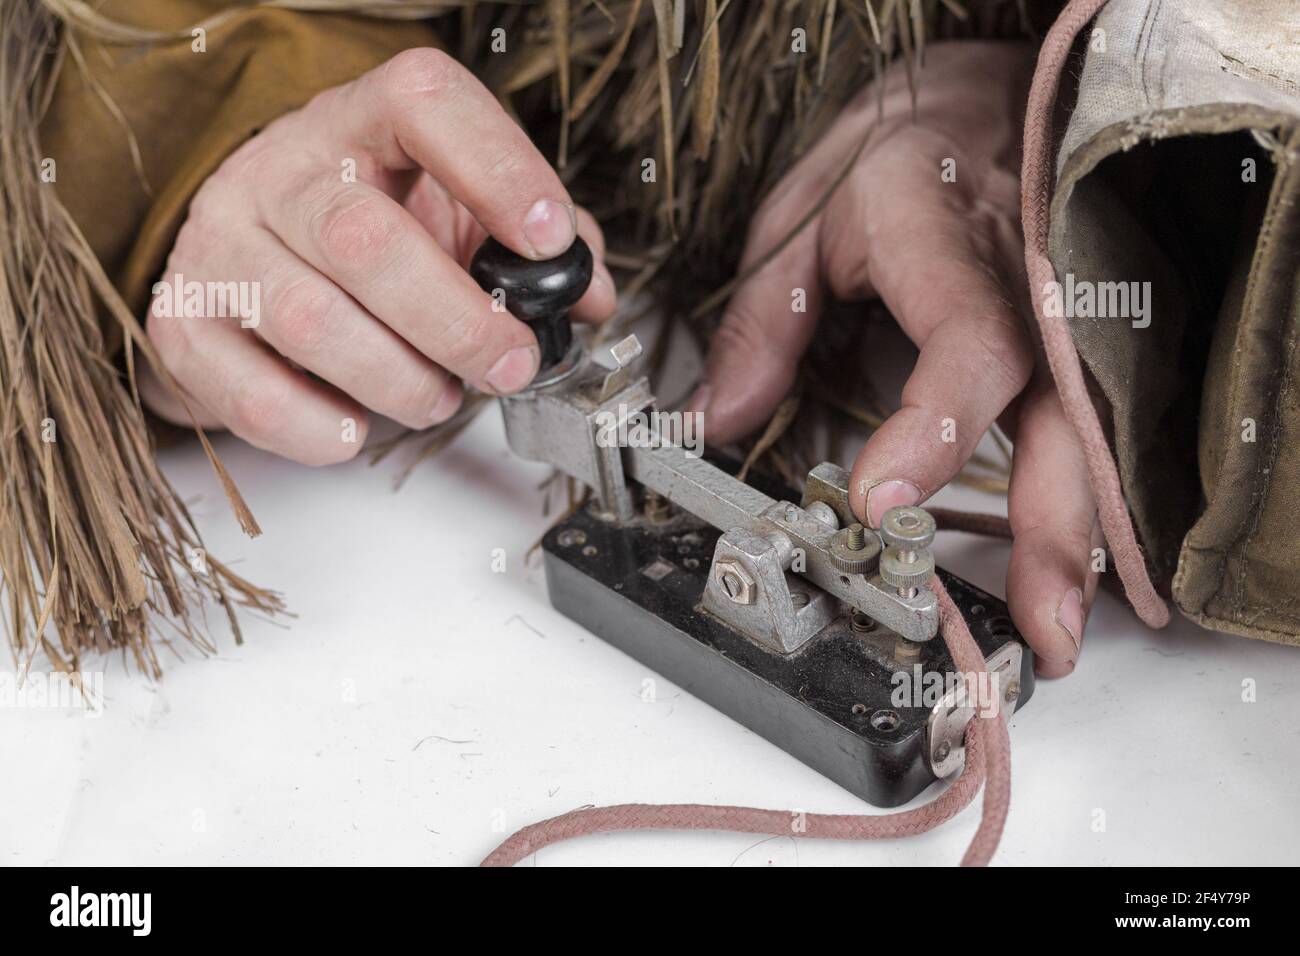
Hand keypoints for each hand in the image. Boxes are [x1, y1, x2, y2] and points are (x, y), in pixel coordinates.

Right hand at [141, 48, 615, 464]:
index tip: (550, 241)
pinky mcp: (183, 323)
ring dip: (399, 381)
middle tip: (510, 364)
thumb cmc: (369, 232)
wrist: (250, 256)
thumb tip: (590, 296)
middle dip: (458, 321)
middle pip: (366, 238)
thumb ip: (531, 246)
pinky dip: (320, 427)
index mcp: (361, 125)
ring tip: (437, 396)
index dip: (499, 171)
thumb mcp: (453, 213)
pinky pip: (251, 393)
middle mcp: (282, 173)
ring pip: (313, 321)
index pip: (425, 106)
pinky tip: (356, 426)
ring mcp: (221, 243)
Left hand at [689, 42, 1094, 676]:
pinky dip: (1077, 498)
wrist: (982, 104)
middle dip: (1048, 522)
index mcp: (944, 237)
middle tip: (1036, 623)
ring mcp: (1063, 311)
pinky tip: (1064, 563)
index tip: (882, 498)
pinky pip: (1085, 423)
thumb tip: (709, 422)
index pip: (965, 340)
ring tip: (1055, 627)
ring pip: (1087, 428)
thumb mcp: (801, 220)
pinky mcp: (1075, 336)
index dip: (934, 424)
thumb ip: (761, 322)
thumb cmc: (894, 156)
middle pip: (1055, 408)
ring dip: (1075, 533)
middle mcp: (1024, 281)